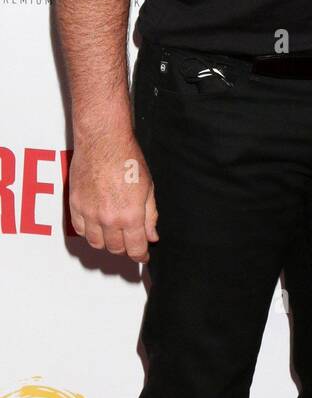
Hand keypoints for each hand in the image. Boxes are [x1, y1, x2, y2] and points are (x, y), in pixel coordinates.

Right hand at [69, 126, 158, 262]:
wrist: (103, 141)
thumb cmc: (128, 159)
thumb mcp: (148, 188)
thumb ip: (150, 216)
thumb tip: (152, 236)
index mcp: (130, 215)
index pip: (135, 249)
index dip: (141, 256)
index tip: (143, 256)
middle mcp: (108, 218)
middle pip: (116, 248)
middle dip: (125, 248)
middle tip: (131, 242)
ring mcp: (89, 213)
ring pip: (96, 243)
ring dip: (107, 243)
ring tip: (115, 234)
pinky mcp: (75, 205)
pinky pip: (80, 230)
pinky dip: (89, 232)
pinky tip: (98, 225)